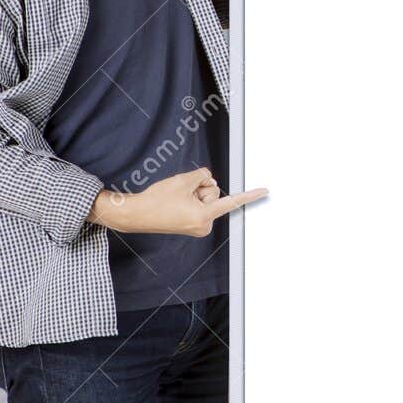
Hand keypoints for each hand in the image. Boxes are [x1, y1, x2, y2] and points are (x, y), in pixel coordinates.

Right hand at [89, 168, 268, 236]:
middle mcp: (204, 225)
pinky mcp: (191, 225)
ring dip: (193, 193)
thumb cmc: (156, 200)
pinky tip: (176, 202)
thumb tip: (209, 179)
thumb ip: (203, 175)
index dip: (250, 195)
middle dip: (201, 188)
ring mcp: (198, 227)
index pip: (232, 201)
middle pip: (214, 194)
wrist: (136, 214)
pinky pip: (199, 204)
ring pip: (206, 198)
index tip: (265, 191)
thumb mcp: (184, 180)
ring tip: (176, 199)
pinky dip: (190, 199)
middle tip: (181, 194)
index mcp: (204, 216)